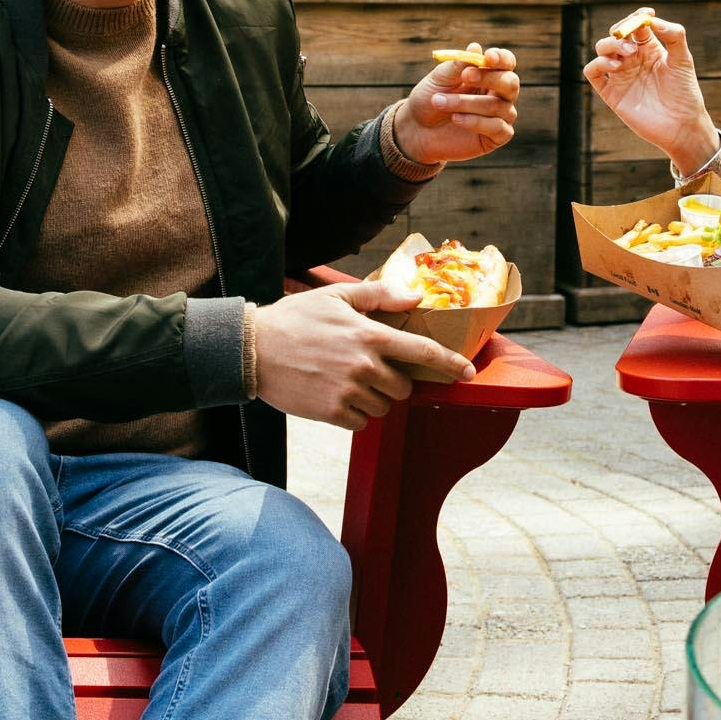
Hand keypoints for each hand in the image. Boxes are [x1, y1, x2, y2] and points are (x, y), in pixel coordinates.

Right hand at [251, 280, 476, 430]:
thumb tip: (414, 298)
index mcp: (370, 335)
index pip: (422, 352)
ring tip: (347, 381)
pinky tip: (335, 396)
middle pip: (403, 388)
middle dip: (394, 382)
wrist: (252, 349)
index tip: (468, 374)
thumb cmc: (295, 318)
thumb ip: (378, 296)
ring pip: (383, 407)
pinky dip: (354, 414)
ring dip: (374, 399)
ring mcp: (348, 391)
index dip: (451, 364)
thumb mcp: (336, 297)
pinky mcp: (331, 412)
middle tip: (369, 370)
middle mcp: (364, 365)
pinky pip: (360, 423)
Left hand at [391, 48, 518, 164]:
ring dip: (467, 103)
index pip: (507, 63)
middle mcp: (500, 95)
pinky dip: (475, 121)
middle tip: (465, 76)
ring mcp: (501, 117)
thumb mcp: (439, 79)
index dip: (502, 59)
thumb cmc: (431, 98)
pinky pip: (498, 127)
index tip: (488, 57)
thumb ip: (458, 65)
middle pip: (510, 83)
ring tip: (439, 102)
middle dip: (489, 78)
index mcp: (489, 75)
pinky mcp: (497, 137)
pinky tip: (456, 119)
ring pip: (498, 106)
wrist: (418, 129)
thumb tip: (475, 47)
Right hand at [582, 16, 719, 175]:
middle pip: (616, 34)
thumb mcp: (683, 60)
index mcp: (649, 48)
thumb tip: (654, 20)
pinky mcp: (610, 92)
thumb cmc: (685, 93)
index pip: (636, 25)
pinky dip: (598, 64)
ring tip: (626, 53)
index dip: (638, 16)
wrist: (681, 125)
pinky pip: (592, 72)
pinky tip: (615, 67)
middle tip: (632, 40)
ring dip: (609, 44)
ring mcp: (620, 74)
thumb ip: (674, 36)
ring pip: (602, 49)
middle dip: (621, 30)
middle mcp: (632, 59)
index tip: (646, 15)